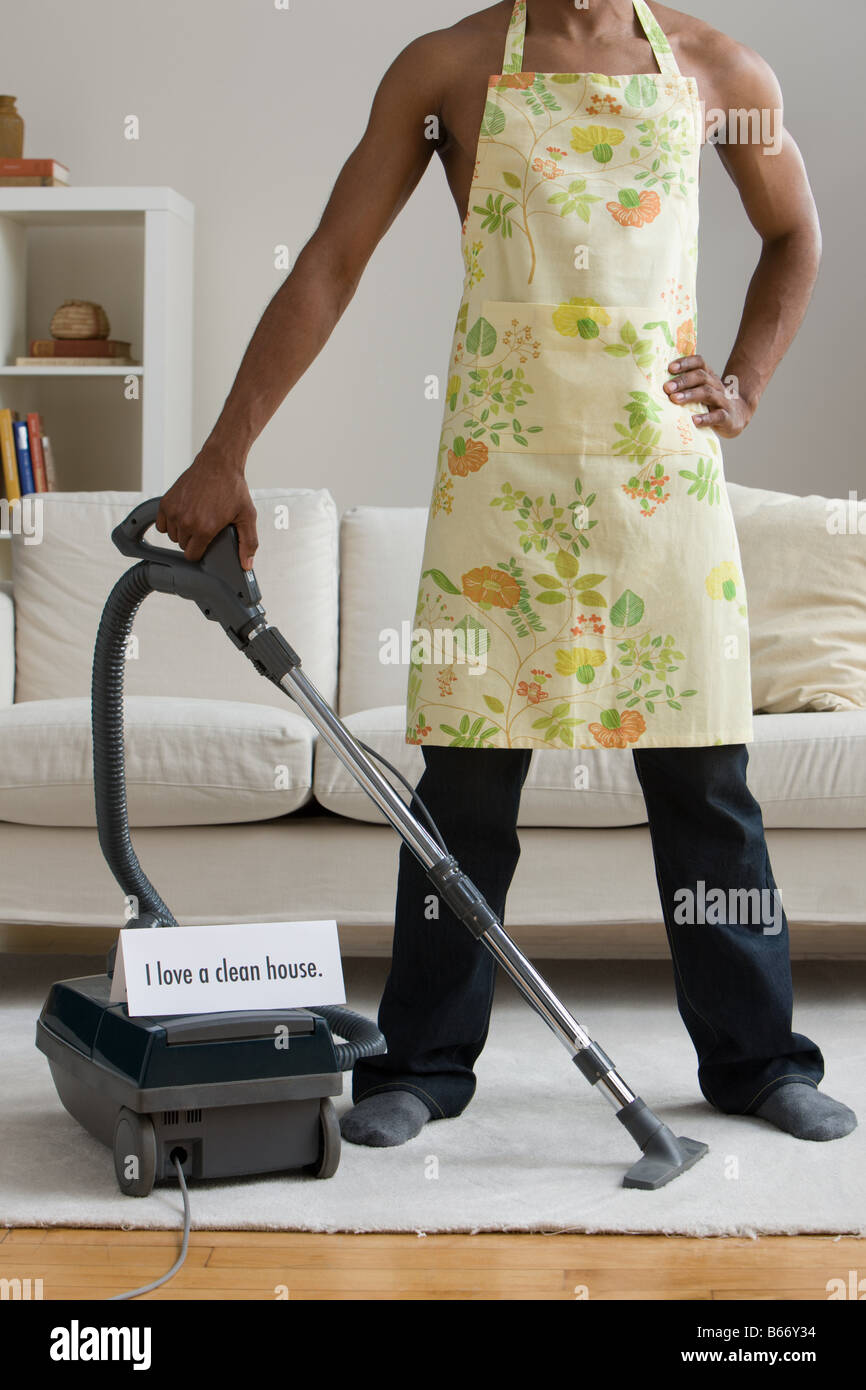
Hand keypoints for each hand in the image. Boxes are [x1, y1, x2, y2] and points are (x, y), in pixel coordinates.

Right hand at [156, 445, 258, 568]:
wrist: (218, 463)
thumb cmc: (233, 488)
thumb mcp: (247, 516)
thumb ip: (248, 543)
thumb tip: (246, 565)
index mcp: (204, 528)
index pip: (192, 555)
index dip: (200, 552)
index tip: (206, 544)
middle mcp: (186, 521)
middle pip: (183, 545)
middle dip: (193, 540)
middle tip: (205, 527)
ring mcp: (174, 511)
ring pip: (172, 535)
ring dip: (181, 531)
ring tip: (195, 519)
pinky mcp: (166, 502)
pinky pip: (161, 524)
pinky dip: (169, 522)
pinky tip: (182, 516)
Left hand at [664, 355, 753, 438]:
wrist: (738, 415)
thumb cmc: (710, 403)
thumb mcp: (699, 391)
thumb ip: (684, 387)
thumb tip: (653, 385)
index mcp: (709, 377)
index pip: (700, 363)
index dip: (686, 363)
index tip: (670, 368)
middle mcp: (716, 385)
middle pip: (701, 377)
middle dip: (683, 381)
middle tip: (667, 388)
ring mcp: (723, 401)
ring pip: (708, 393)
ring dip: (690, 395)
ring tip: (674, 400)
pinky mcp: (727, 417)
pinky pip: (718, 416)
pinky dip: (706, 418)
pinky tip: (694, 420)